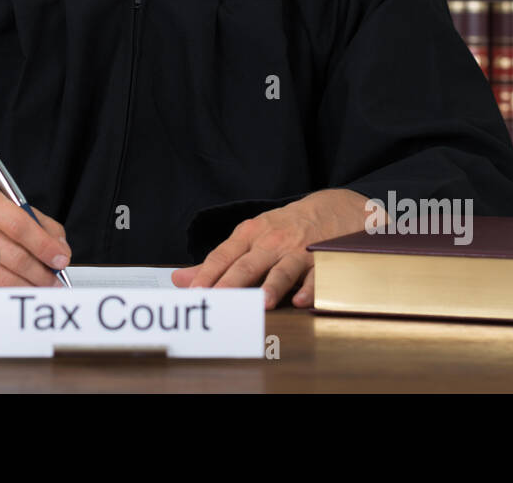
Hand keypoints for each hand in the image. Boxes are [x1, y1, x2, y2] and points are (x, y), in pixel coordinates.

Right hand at [0, 188, 71, 286]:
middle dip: (39, 271)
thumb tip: (60, 249)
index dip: (44, 244)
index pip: (20, 224)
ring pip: (0, 273)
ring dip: (26, 284)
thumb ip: (41, 225)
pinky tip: (20, 288)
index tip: (61, 258)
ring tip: (42, 286)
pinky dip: (8, 289)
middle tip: (55, 279)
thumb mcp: (11, 209)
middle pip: (12, 252)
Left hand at [170, 188, 385, 308]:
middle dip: (231, 283)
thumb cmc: (285, 228)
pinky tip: (301, 301)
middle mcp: (272, 241)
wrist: (333, 208)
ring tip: (261, 304)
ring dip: (272, 286)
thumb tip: (180, 279)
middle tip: (217, 301)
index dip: (207, 274)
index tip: (193, 292)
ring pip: (282, 270)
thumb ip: (217, 261)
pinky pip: (315, 276)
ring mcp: (298, 251)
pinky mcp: (322, 260)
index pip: (223, 256)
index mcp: (250, 234)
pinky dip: (309, 288)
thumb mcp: (251, 235)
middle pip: (247, 264)